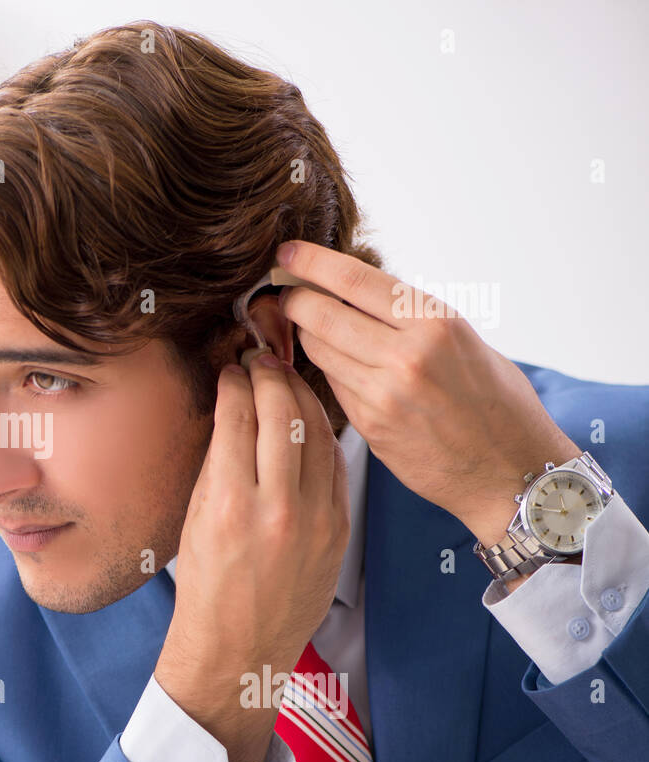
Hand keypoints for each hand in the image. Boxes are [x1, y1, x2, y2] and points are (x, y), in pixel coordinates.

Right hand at [153, 353, 350, 761]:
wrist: (240, 646)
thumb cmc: (207, 586)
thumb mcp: (196, 519)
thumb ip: (219, 462)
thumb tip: (233, 407)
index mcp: (229, 505)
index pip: (239, 417)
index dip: (237, 381)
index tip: (233, 365)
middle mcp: (276, 509)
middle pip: (283, 414)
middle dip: (272, 375)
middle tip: (262, 357)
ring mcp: (315, 519)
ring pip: (317, 431)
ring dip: (303, 396)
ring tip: (287, 379)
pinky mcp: (339, 528)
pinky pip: (334, 462)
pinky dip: (322, 432)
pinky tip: (310, 418)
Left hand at [276, 240, 580, 549]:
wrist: (510, 473)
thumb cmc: (497, 403)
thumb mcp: (465, 342)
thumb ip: (412, 319)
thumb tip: (359, 294)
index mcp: (436, 323)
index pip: (355, 280)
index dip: (312, 263)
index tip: (288, 253)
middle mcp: (407, 356)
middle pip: (321, 314)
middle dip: (294, 300)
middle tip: (286, 294)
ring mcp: (384, 394)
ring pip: (318, 350)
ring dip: (304, 335)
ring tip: (305, 327)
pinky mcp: (370, 426)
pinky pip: (332, 385)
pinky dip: (326, 369)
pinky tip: (333, 364)